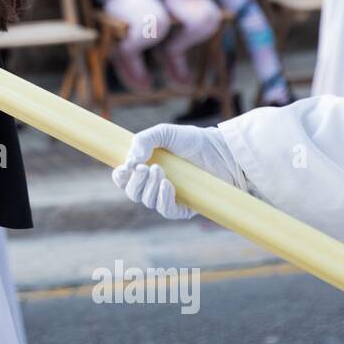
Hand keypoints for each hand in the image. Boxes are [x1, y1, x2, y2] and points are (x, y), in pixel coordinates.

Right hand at [111, 123, 240, 219]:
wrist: (223, 151)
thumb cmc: (194, 141)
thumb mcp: (165, 133)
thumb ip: (143, 141)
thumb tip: (129, 162)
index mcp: (147, 167)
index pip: (125, 179)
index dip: (120, 177)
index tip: (123, 169)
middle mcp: (155, 184)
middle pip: (133, 192)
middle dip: (134, 182)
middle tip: (144, 168)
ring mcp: (170, 196)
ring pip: (147, 201)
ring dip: (149, 187)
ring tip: (160, 171)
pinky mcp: (185, 207)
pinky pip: (166, 210)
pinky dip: (162, 199)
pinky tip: (167, 185)